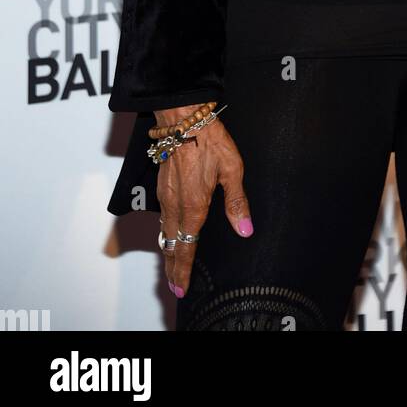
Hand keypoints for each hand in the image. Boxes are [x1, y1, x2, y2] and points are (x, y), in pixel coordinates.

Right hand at [154, 104, 253, 298]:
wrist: (185, 119)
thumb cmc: (211, 141)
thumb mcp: (232, 170)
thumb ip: (237, 202)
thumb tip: (245, 229)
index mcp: (194, 206)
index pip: (187, 246)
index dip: (184, 269)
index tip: (182, 287)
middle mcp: (176, 205)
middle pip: (171, 245)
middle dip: (173, 268)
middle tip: (174, 286)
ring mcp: (165, 196)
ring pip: (163, 233)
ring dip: (167, 252)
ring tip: (171, 268)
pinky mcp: (161, 186)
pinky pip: (161, 218)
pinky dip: (163, 234)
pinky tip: (168, 236)